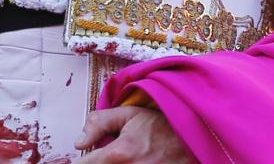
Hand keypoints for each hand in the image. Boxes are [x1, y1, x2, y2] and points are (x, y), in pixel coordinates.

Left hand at [77, 105, 194, 162]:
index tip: (88, 157)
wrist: (194, 139)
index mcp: (118, 154)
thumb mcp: (130, 115)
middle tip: (109, 155)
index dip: (84, 161)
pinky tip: (135, 161)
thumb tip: (79, 142)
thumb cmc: (161, 126)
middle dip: (101, 162)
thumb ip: (99, 123)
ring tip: (125, 158)